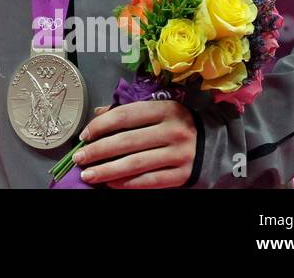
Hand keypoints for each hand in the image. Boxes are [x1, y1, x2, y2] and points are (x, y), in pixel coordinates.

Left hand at [70, 100, 196, 187]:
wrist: (215, 144)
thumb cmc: (178, 124)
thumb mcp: (158, 110)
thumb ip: (129, 111)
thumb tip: (98, 114)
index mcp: (164, 109)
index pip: (125, 116)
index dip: (100, 126)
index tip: (84, 136)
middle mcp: (172, 131)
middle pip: (126, 141)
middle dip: (98, 151)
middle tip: (79, 158)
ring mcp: (179, 154)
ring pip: (135, 164)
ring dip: (107, 171)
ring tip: (88, 174)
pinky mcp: (182, 175)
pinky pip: (149, 181)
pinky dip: (127, 184)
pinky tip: (111, 184)